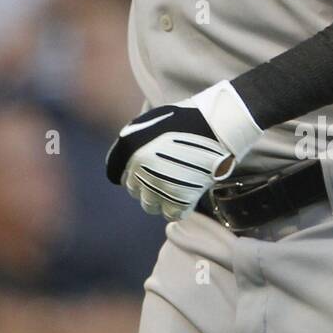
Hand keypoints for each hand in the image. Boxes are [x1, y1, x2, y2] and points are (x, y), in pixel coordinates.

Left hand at [105, 80, 262, 219]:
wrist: (216, 125)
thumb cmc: (185, 118)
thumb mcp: (150, 120)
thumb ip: (134, 138)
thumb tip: (125, 157)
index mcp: (128, 146)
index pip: (115, 173)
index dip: (131, 172)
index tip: (144, 171)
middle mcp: (138, 168)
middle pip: (134, 190)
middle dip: (145, 185)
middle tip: (163, 175)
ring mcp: (158, 185)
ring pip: (150, 205)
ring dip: (160, 198)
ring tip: (174, 186)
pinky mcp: (179, 198)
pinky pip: (172, 213)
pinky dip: (178, 207)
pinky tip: (186, 194)